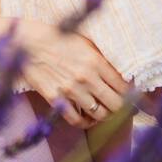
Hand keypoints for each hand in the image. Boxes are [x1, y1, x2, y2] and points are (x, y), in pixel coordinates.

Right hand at [15, 18, 132, 127]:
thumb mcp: (85, 43)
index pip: (124, 86)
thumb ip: (103, 58)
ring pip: (99, 115)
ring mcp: (71, 90)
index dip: (132, 95)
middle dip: (121, 108)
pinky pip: (76, 120)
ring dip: (104, 116)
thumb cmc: (58, 39)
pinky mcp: (55, 99)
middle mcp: (86, 77)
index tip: (133, 98)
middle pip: (116, 104)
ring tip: (103, 112)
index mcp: (96, 61)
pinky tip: (86, 117)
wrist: (28, 43)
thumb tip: (122, 73)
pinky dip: (84, 122)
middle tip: (120, 107)